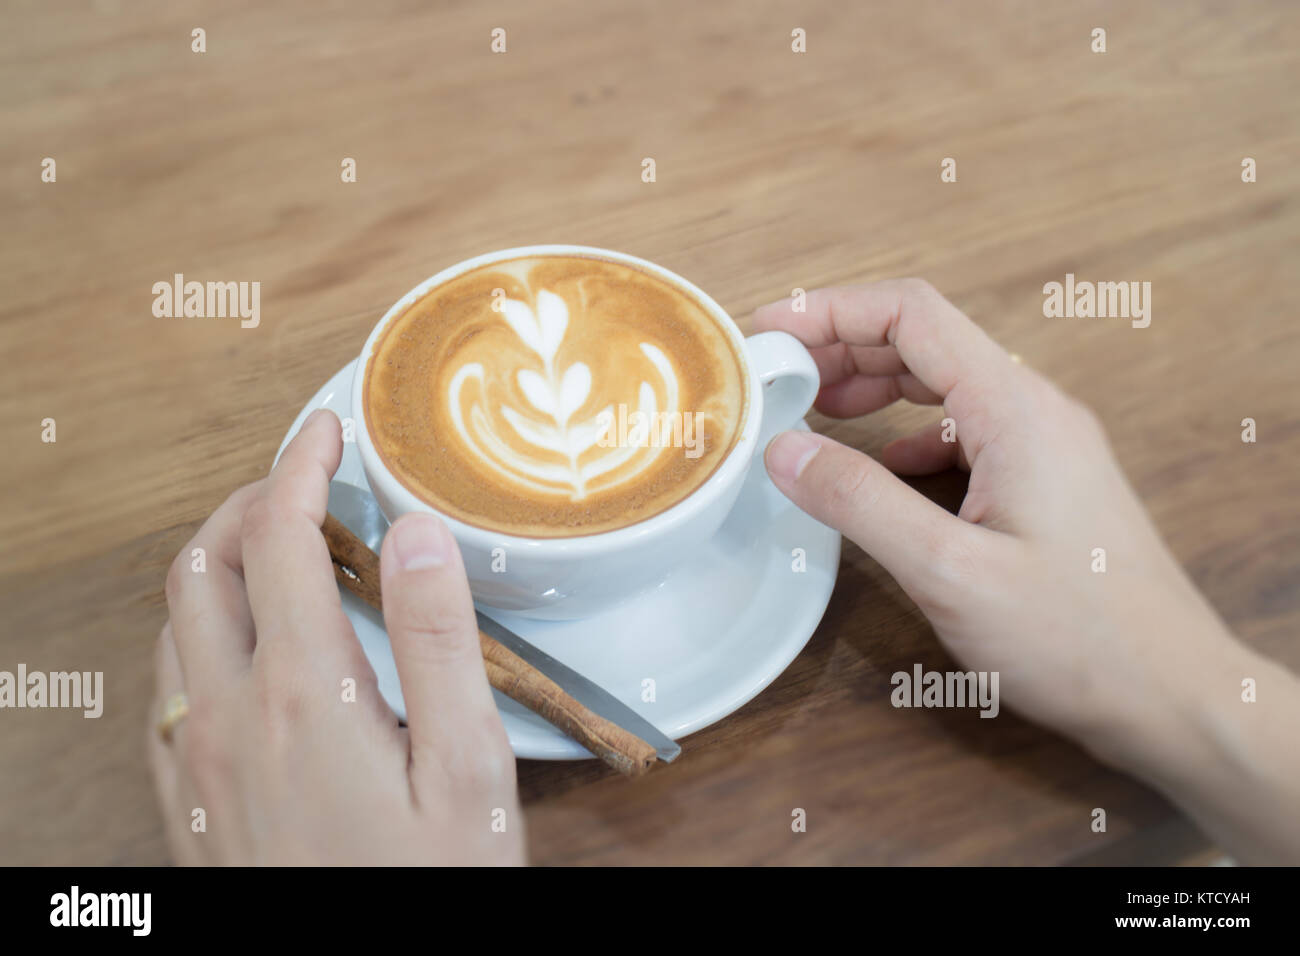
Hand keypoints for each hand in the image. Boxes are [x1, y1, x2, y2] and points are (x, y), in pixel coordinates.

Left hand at [149, 409, 524, 864]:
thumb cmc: (429, 889)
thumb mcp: (468, 771)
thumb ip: (439, 643)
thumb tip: (415, 531)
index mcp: (303, 695)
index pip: (281, 540)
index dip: (300, 466)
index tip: (327, 427)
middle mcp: (229, 718)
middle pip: (204, 567)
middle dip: (250, 502)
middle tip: (308, 480)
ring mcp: (198, 765)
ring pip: (173, 624)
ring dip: (219, 564)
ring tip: (282, 550)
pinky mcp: (189, 806)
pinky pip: (167, 689)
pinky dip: (196, 631)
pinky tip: (244, 647)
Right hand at [754, 279, 1299, 862]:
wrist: (1172, 694)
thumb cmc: (1075, 637)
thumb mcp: (949, 571)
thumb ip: (861, 502)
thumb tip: (783, 450)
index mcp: (1015, 408)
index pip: (911, 314)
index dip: (831, 311)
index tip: (767, 333)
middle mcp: (1035, 409)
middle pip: (926, 340)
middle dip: (845, 346)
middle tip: (776, 376)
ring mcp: (1046, 445)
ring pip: (945, 384)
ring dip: (876, 386)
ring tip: (814, 409)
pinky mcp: (1047, 482)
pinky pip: (966, 431)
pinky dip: (908, 433)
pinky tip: (880, 468)